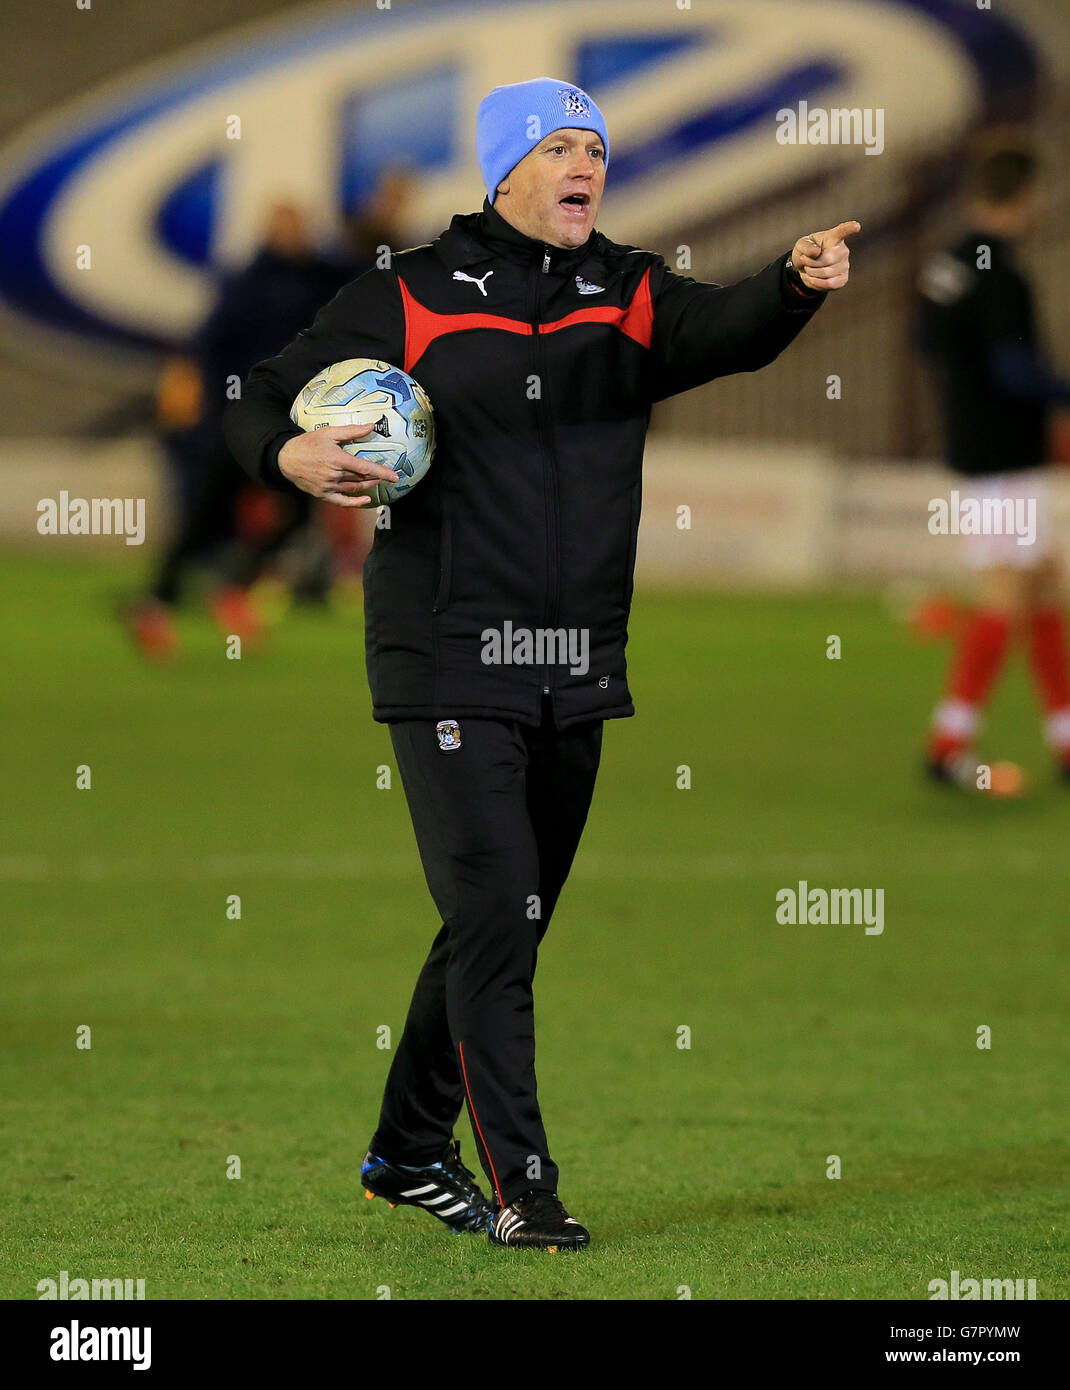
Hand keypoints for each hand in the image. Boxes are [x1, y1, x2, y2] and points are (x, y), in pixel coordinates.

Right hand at [278, 424, 398, 507]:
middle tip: (388, 476)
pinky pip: (342, 502)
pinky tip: (365, 500)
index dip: (382, 472)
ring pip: (354, 489)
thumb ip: (351, 431)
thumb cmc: (308, 443)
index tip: (395, 476)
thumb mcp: (329, 433)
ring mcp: (328, 487)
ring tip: (376, 481)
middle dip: (376, 478)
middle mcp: (334, 475)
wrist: (286, 458)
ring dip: (367, 486)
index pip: (364, 467)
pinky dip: (355, 503)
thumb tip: (371, 427)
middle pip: (361, 479)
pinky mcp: (323, 494)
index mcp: (337, 459)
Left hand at [791, 221, 860, 291]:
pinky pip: (830, 284)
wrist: (806, 268)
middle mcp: (843, 250)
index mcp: (833, 237)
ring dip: (811, 273)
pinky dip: (817, 283)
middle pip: (827, 259)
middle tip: (804, 261)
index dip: (850, 228)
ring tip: (808, 269)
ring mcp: (845, 265)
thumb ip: (806, 246)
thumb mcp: (801, 245)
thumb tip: (817, 252)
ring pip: (827, 273)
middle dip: (811, 263)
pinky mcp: (843, 279)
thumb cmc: (806, 252)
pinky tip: (812, 278)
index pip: (842, 231)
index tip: (856, 226)